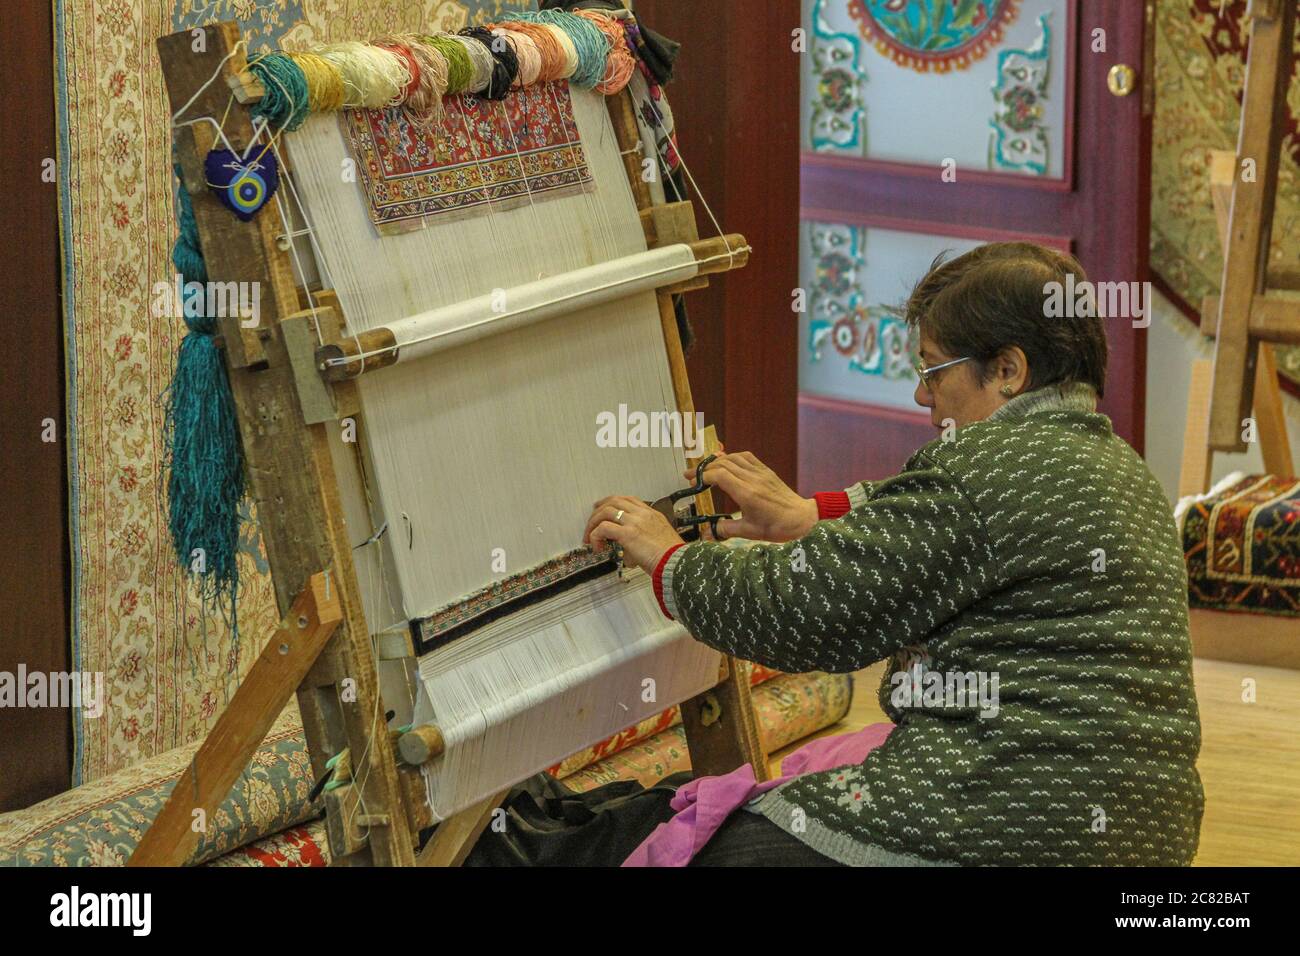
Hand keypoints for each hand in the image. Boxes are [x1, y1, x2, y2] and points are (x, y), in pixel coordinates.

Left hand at [584, 496, 685, 575]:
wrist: (677, 564)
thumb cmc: (671, 558)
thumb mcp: (659, 541)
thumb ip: (643, 540)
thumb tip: (629, 551)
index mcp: (652, 514)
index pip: (629, 500)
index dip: (612, 502)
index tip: (602, 508)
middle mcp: (643, 514)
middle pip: (614, 501)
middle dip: (598, 511)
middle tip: (591, 523)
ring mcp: (635, 522)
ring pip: (605, 511)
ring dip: (593, 524)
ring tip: (590, 538)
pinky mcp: (628, 534)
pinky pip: (603, 528)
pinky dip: (595, 536)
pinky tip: (597, 547)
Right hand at [686, 449, 817, 541]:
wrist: (802, 519)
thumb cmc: (778, 527)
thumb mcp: (749, 532)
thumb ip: (726, 529)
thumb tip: (708, 531)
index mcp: (747, 494)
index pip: (720, 475)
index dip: (703, 476)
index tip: (693, 482)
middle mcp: (753, 479)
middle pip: (723, 464)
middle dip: (704, 468)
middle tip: (691, 476)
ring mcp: (761, 473)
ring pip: (734, 457)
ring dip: (717, 461)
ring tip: (706, 469)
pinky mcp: (767, 472)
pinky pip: (747, 457)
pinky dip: (733, 457)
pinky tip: (727, 463)